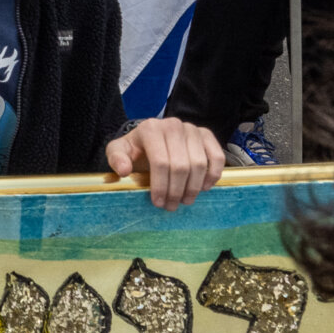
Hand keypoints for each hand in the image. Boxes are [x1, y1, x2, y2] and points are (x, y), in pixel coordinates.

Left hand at [105, 118, 223, 209]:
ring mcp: (192, 129)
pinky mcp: (206, 135)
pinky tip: (203, 188)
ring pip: (199, 164)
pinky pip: (216, 157)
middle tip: (171, 206)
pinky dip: (213, 175)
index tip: (158, 202)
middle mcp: (173, 125)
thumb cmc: (136, 149)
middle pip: (181, 166)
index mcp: (151, 128)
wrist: (151, 138)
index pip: (160, 162)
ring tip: (185, 200)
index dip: (161, 186)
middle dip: (176, 191)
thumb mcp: (119, 151)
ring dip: (193, 188)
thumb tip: (124, 170)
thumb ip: (116, 159)